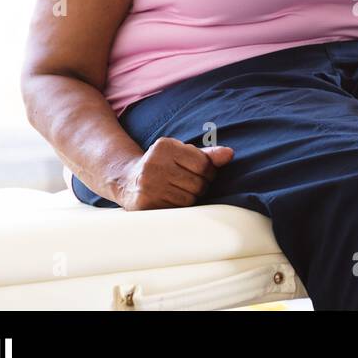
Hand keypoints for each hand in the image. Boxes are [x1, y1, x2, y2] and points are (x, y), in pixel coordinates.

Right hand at [113, 137, 233, 210]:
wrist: (128, 181)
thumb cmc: (164, 165)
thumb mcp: (182, 154)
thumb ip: (207, 155)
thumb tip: (230, 154)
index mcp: (165, 146)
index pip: (204, 164)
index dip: (209, 172)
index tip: (202, 173)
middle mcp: (154, 163)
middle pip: (198, 183)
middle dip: (199, 186)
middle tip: (188, 184)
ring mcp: (148, 185)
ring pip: (189, 199)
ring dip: (189, 198)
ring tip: (178, 191)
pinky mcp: (145, 204)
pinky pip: (177, 211)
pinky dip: (179, 208)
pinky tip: (170, 199)